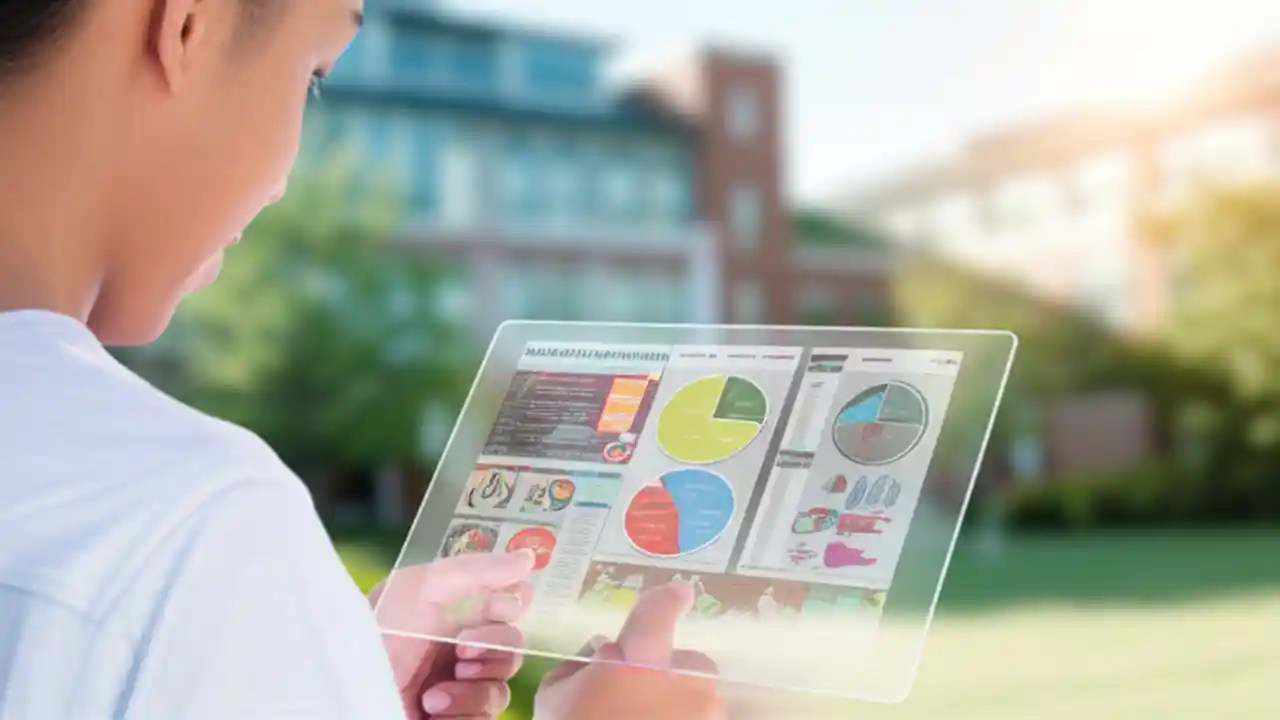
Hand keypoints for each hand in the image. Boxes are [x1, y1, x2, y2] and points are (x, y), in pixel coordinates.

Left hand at [370, 551, 535, 718]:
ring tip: (434, 695)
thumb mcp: (420, 589)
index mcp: (449, 619)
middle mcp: (455, 655)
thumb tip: (529, 557)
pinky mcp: (455, 719)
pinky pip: (486, 719)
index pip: (503, 608)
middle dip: (494, 648)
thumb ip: (475, 571)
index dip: (514, 605)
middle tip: (461, 651)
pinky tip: (433, 711)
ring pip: (500, 689)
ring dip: (473, 689)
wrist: (348, 689)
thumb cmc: (376, 633)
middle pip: (511, 649)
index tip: (509, 604)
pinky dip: (464, 714)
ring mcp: (456, 692)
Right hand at [534, 583, 725, 719]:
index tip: (680, 592)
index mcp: (641, 660)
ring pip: (701, 701)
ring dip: (680, 709)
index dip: (668, 599)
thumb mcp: (554, 698)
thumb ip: (579, 665)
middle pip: (689, 663)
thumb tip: (600, 650)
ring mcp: (707, 716)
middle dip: (670, 675)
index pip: (658, 612)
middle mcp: (685, 682)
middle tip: (639, 700)